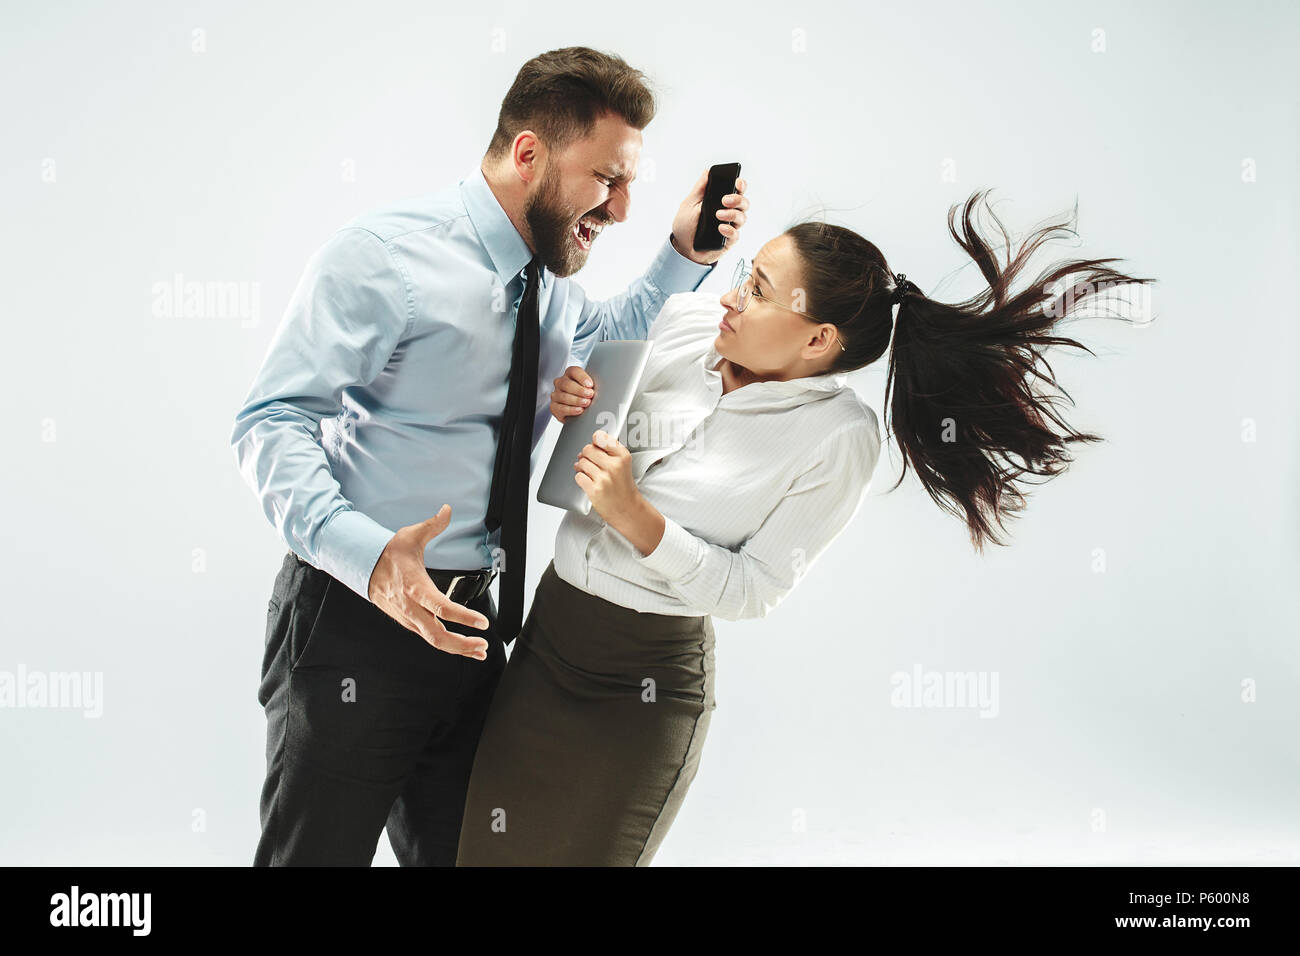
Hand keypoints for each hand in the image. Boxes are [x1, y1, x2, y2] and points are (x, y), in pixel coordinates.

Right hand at [367, 504, 490, 659]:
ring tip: (478, 651)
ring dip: (457, 648)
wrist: (362, 566)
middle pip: (437, 635)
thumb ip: (433, 525)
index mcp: (414, 586)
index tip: (482, 623)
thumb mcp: (410, 535)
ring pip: (433, 641)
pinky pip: (428, 638)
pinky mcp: (407, 622)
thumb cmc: (388, 553)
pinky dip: (446, 644)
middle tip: (483, 644)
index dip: (463, 617)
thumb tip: (447, 510)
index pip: (441, 608)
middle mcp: (410, 606)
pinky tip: (461, 645)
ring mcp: (408, 617)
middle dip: (462, 644)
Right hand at [550, 365, 593, 422]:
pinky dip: (571, 410)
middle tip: (590, 395)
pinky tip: (579, 410)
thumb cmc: (587, 396)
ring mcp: (556, 394)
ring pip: (563, 396)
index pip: (574, 371)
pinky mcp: (554, 406)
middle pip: (567, 384)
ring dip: (576, 400)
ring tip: (586, 403)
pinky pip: (560, 408)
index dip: (582, 377)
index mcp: (570, 374)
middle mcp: (561, 383)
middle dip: (579, 390)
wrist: (580, 410)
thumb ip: (594, 386)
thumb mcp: (592, 388)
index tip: (590, 385)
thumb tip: (606, 387)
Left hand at [574, 429, 640, 523]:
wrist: (628, 508)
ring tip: (591, 473)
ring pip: (582, 462)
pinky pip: (579, 476)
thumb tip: (590, 445)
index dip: (595, 441)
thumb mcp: (623, 464)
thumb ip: (609, 451)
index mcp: (622, 456)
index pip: (601, 437)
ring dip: (582, 467)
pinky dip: (581, 478)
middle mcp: (614, 466)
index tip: (595, 444)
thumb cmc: (623, 486)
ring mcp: (604, 478)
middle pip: (588, 449)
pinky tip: (589, 481)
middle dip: (587, 455)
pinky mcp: (594, 490)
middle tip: (592, 462)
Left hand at [671, 168, 748, 265]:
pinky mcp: (728, 241)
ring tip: (718, 215)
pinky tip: (720, 228)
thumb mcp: (688, 204)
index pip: (736, 190)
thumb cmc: (685, 226)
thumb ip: (699, 190)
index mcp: (720, 201)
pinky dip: (730, 230)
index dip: (740, 185)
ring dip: (732, 214)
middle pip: (744, 203)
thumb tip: (706, 172)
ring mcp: (730, 227)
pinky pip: (736, 235)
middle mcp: (728, 213)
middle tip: (725, 200)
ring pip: (742, 218)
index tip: (737, 182)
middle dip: (737, 199)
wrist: (681, 248)